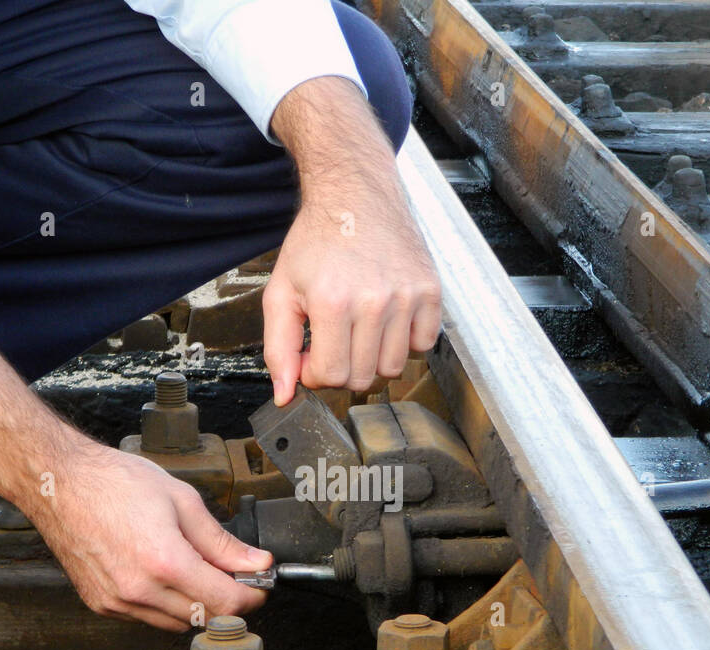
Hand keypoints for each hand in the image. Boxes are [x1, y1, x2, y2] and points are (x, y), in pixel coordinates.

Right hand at [0, 326, 271, 630]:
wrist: (59, 483)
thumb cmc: (113, 482)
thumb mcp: (182, 501)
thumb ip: (223, 541)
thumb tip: (257, 562)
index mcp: (164, 561)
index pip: (226, 602)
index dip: (252, 596)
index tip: (260, 584)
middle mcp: (139, 590)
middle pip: (204, 618)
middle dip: (228, 601)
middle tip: (237, 577)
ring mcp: (118, 602)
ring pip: (177, 624)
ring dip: (197, 605)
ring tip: (198, 570)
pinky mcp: (102, 605)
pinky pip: (148, 617)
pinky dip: (167, 604)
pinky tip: (166, 576)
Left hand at [264, 78, 441, 404]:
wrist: (355, 194)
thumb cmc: (317, 240)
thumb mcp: (281, 291)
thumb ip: (279, 348)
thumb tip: (285, 395)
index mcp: (333, 303)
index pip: (331, 377)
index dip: (315, 373)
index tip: (312, 354)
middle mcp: (375, 302)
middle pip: (363, 379)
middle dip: (343, 368)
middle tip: (334, 340)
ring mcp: (407, 297)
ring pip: (393, 368)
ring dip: (373, 357)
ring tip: (360, 328)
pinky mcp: (430, 292)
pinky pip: (422, 346)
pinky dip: (404, 341)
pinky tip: (386, 319)